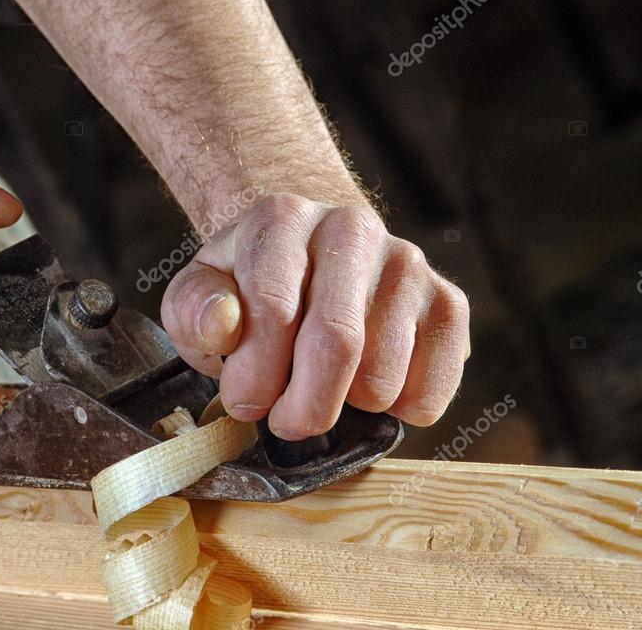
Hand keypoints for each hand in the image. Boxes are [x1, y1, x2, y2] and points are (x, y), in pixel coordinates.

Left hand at [161, 193, 469, 439]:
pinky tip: (366, 386)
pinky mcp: (447, 301)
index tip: (244, 403)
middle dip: (303, 408)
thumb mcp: (198, 294)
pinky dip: (397, 411)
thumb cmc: (247, 288)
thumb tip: (225, 328)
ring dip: (345, 407)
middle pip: (337, 344)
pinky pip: (432, 387)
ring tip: (322, 387)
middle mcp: (351, 228)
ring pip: (383, 375)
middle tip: (285, 422)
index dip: (255, 377)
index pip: (274, 311)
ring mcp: (406, 262)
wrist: (310, 258)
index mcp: (282, 219)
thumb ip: (194, 310)